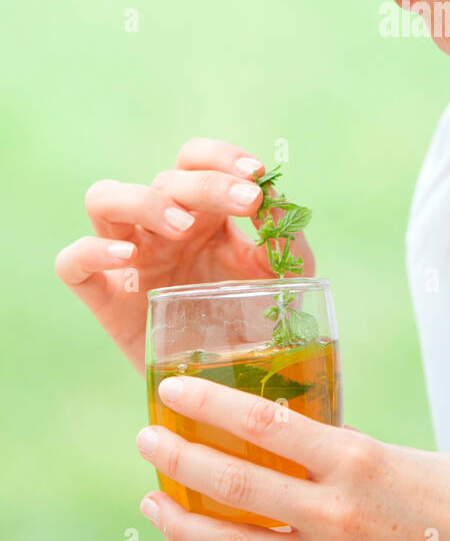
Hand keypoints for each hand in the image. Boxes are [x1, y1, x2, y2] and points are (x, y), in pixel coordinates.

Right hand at [54, 138, 314, 374]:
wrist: (233, 385)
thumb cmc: (257, 323)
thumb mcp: (284, 279)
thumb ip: (286, 238)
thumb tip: (275, 197)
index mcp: (203, 213)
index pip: (195, 159)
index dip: (220, 156)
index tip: (256, 175)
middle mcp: (161, 227)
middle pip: (165, 179)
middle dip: (208, 184)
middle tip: (245, 203)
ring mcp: (128, 257)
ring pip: (103, 198)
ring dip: (145, 202)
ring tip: (182, 226)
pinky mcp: (103, 296)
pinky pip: (72, 261)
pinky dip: (92, 251)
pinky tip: (128, 259)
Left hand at [135, 375, 449, 540]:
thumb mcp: (403, 455)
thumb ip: (347, 453)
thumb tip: (302, 440)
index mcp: (358, 459)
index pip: (266, 426)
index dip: (212, 405)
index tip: (175, 388)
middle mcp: (336, 511)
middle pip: (235, 483)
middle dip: (179, 458)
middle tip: (145, 435)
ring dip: (183, 517)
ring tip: (149, 495)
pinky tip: (204, 531)